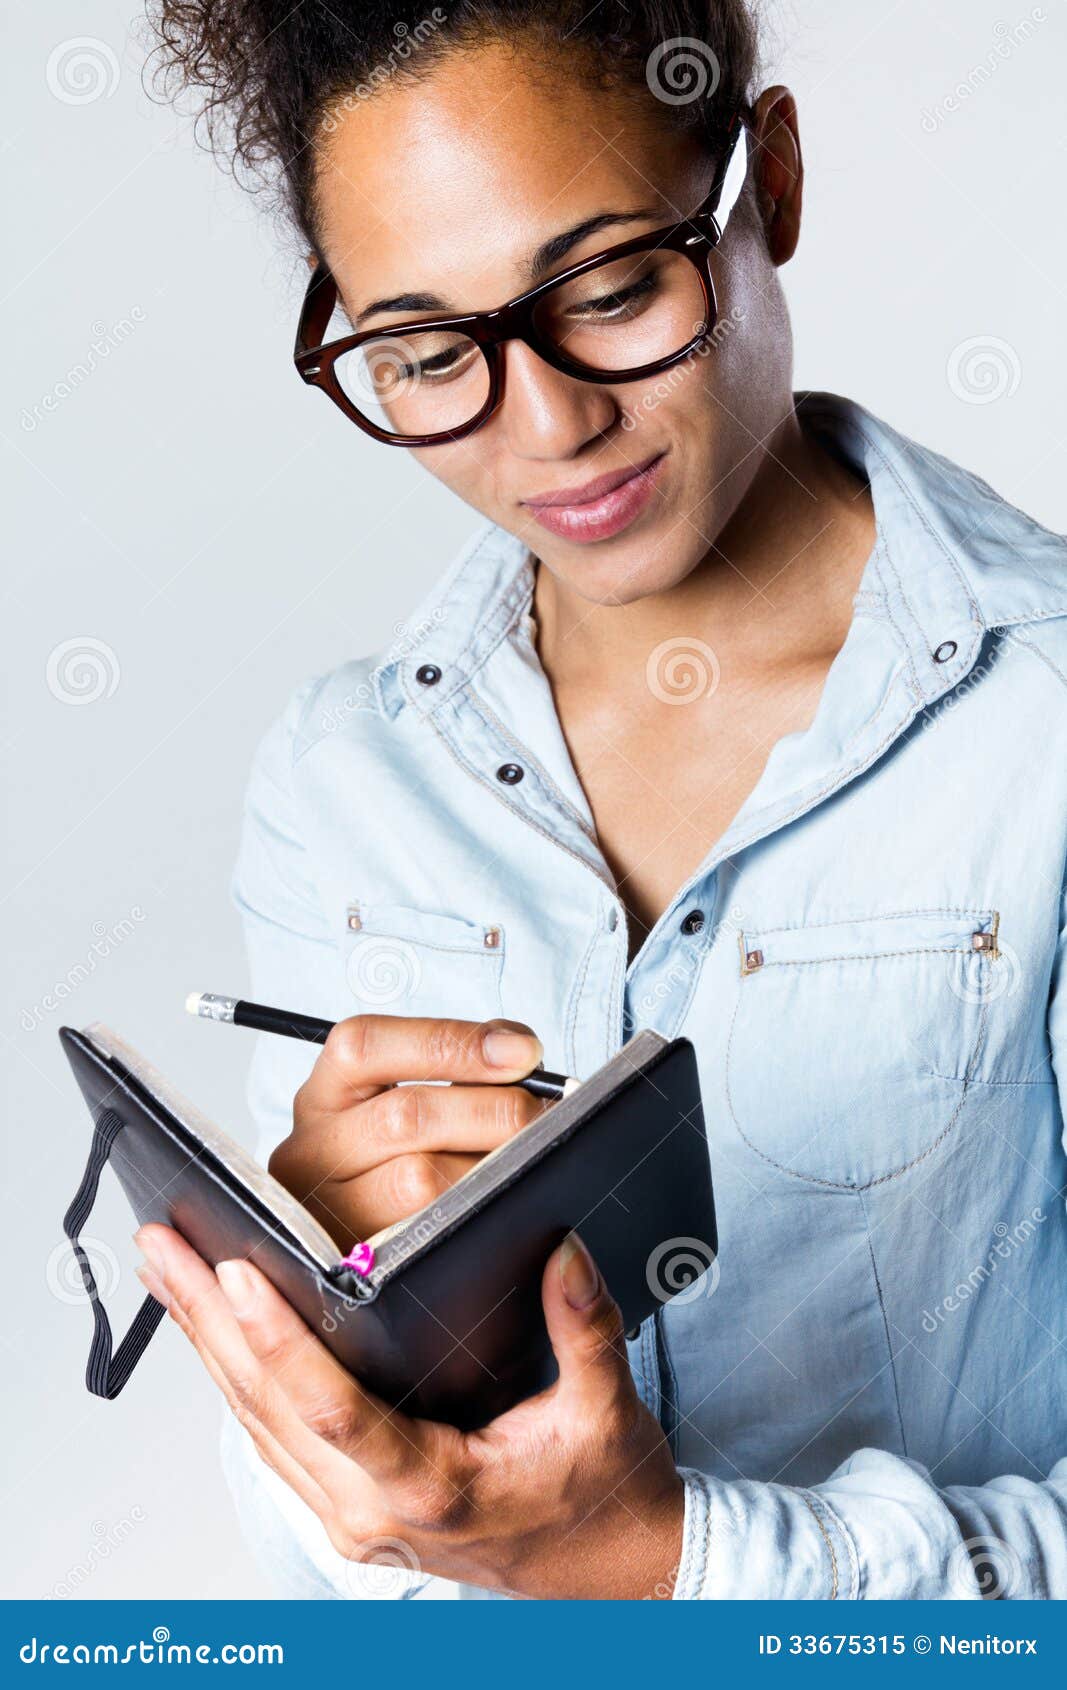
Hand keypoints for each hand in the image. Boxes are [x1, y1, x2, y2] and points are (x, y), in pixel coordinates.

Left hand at [135, 1225, 684, 1599]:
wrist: (612, 1575)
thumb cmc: (604, 1499)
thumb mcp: (607, 1413)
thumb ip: (585, 1327)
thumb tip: (562, 1249)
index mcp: (433, 1492)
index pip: (332, 1411)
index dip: (278, 1340)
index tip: (235, 1273)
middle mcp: (372, 1515)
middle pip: (266, 1409)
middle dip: (206, 1321)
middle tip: (163, 1246)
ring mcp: (352, 1519)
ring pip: (256, 1423)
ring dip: (207, 1343)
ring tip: (169, 1269)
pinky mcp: (348, 1509)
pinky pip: (272, 1438)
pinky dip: (236, 1376)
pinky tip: (212, 1329)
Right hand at [271, 1014, 549, 1246]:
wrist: (350, 1233)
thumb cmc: (393, 1153)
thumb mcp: (399, 1093)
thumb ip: (456, 1063)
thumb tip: (519, 1053)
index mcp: (321, 1096)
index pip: (367, 1046)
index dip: (450, 1043)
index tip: (522, 1051)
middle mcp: (310, 1153)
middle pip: (404, 1118)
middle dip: (491, 1109)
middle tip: (546, 1113)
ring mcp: (326, 1216)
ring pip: (419, 1183)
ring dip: (491, 1166)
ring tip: (534, 1156)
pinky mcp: (354, 1271)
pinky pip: (429, 1241)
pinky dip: (478, 1216)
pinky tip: (509, 1202)